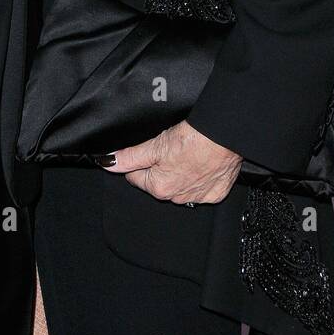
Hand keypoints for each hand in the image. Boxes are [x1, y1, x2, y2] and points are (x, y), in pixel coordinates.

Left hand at [103, 119, 242, 204]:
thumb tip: (109, 163)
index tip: (148, 152)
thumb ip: (130, 156)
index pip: (136, 178)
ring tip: (187, 154)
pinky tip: (201, 163)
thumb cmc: (192, 139)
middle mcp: (177, 197)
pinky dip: (200, 178)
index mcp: (159, 188)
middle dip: (160, 168)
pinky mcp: (215, 193)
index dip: (139, 163)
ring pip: (179, 186)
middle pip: (158, 183)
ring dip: (179, 174)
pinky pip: (201, 189)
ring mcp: (197, 197)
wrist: (224, 137)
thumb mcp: (154, 145)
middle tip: (171, 149)